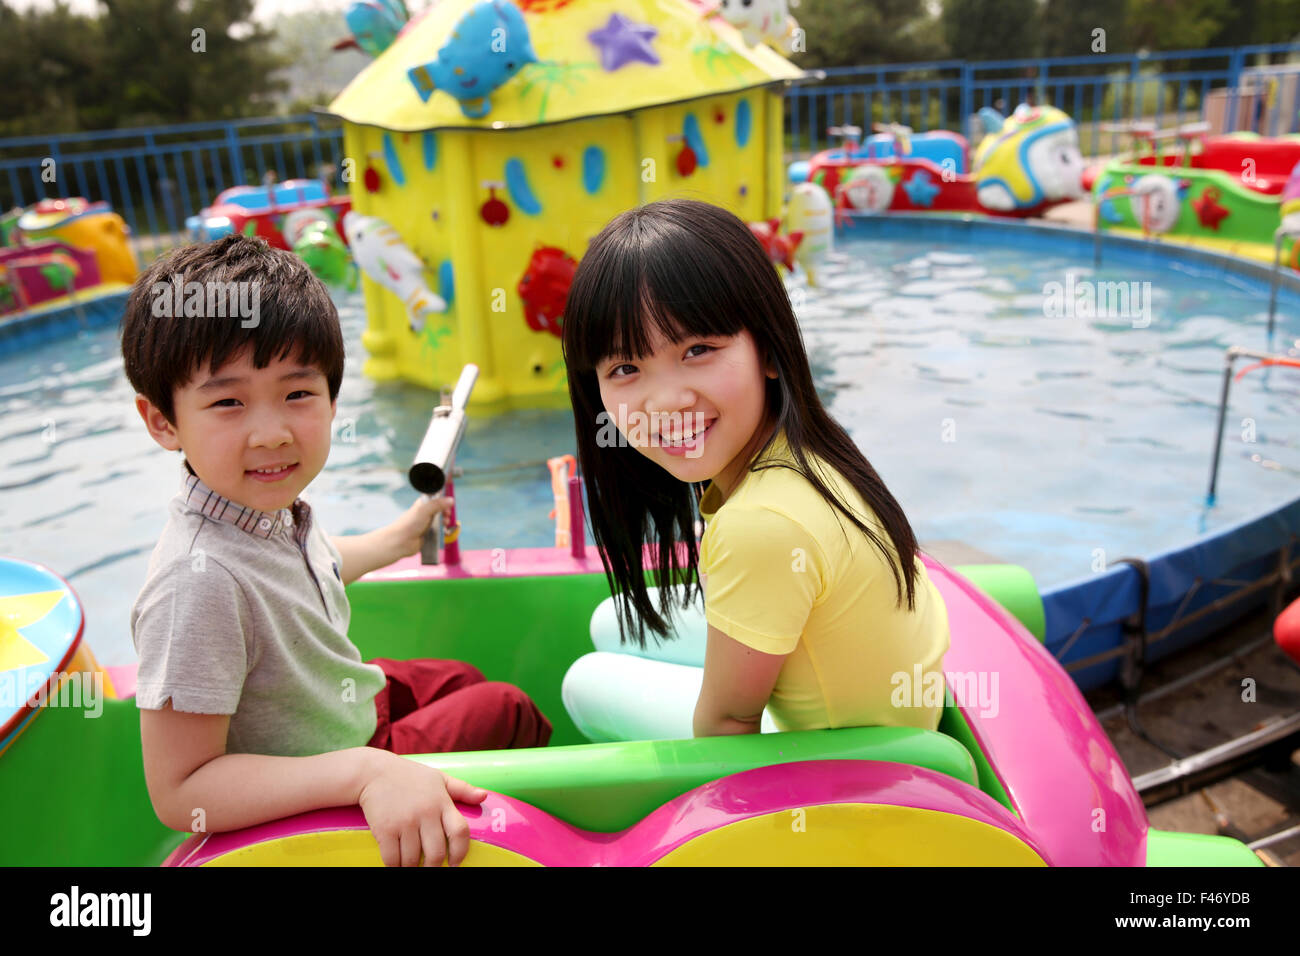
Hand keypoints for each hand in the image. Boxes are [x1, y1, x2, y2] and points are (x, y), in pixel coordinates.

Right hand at [358, 751, 488, 866]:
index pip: (459, 832)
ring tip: (413, 866)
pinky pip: (392, 859)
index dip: (461, 852)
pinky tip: (397, 864)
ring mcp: (404, 822)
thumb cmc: (409, 776)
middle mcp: (425, 813)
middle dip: (434, 867)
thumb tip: (484, 796)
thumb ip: (462, 789)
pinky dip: (395, 866)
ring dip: (413, 868)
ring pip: (413, 860)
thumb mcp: (439, 778)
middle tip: (431, 868)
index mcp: (441, 802)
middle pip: (436, 853)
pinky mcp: (385, 829)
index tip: (456, 863)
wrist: (373, 772)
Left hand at [386, 495, 454, 559]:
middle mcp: (426, 513)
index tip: (449, 504)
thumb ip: (438, 504)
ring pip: (441, 520)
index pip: (437, 498)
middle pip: (441, 509)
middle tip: (447, 515)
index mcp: (423, 504)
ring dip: (446, 521)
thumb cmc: (409, 524)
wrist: (401, 541)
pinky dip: (444, 531)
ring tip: (445, 524)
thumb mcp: (425, 510)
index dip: (444, 501)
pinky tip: (444, 532)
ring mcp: (427, 523)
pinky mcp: (429, 533)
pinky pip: (440, 530)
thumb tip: (451, 500)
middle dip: (446, 512)